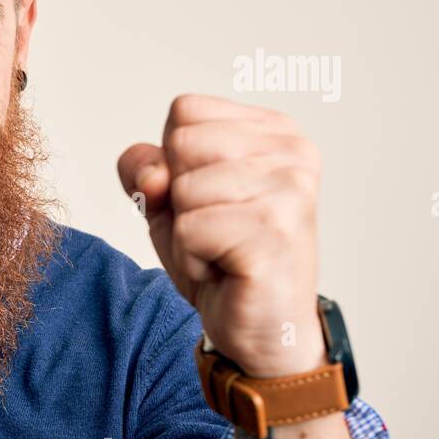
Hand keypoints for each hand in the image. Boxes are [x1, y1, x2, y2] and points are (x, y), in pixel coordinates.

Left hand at [117, 94, 327, 377]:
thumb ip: (145, 169)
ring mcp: (290, 191)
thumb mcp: (168, 202)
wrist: (262, 328)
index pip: (184, 110)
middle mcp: (293, 152)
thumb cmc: (221, 257)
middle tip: (217, 230)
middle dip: (179, 197)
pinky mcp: (275, 232)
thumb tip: (153, 174)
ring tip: (223, 250)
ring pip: (182, 189)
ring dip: (186, 233)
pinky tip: (227, 270)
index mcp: (275, 130)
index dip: (174, 161)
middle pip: (180, 144)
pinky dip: (192, 258)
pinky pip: (190, 231)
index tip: (210, 198)